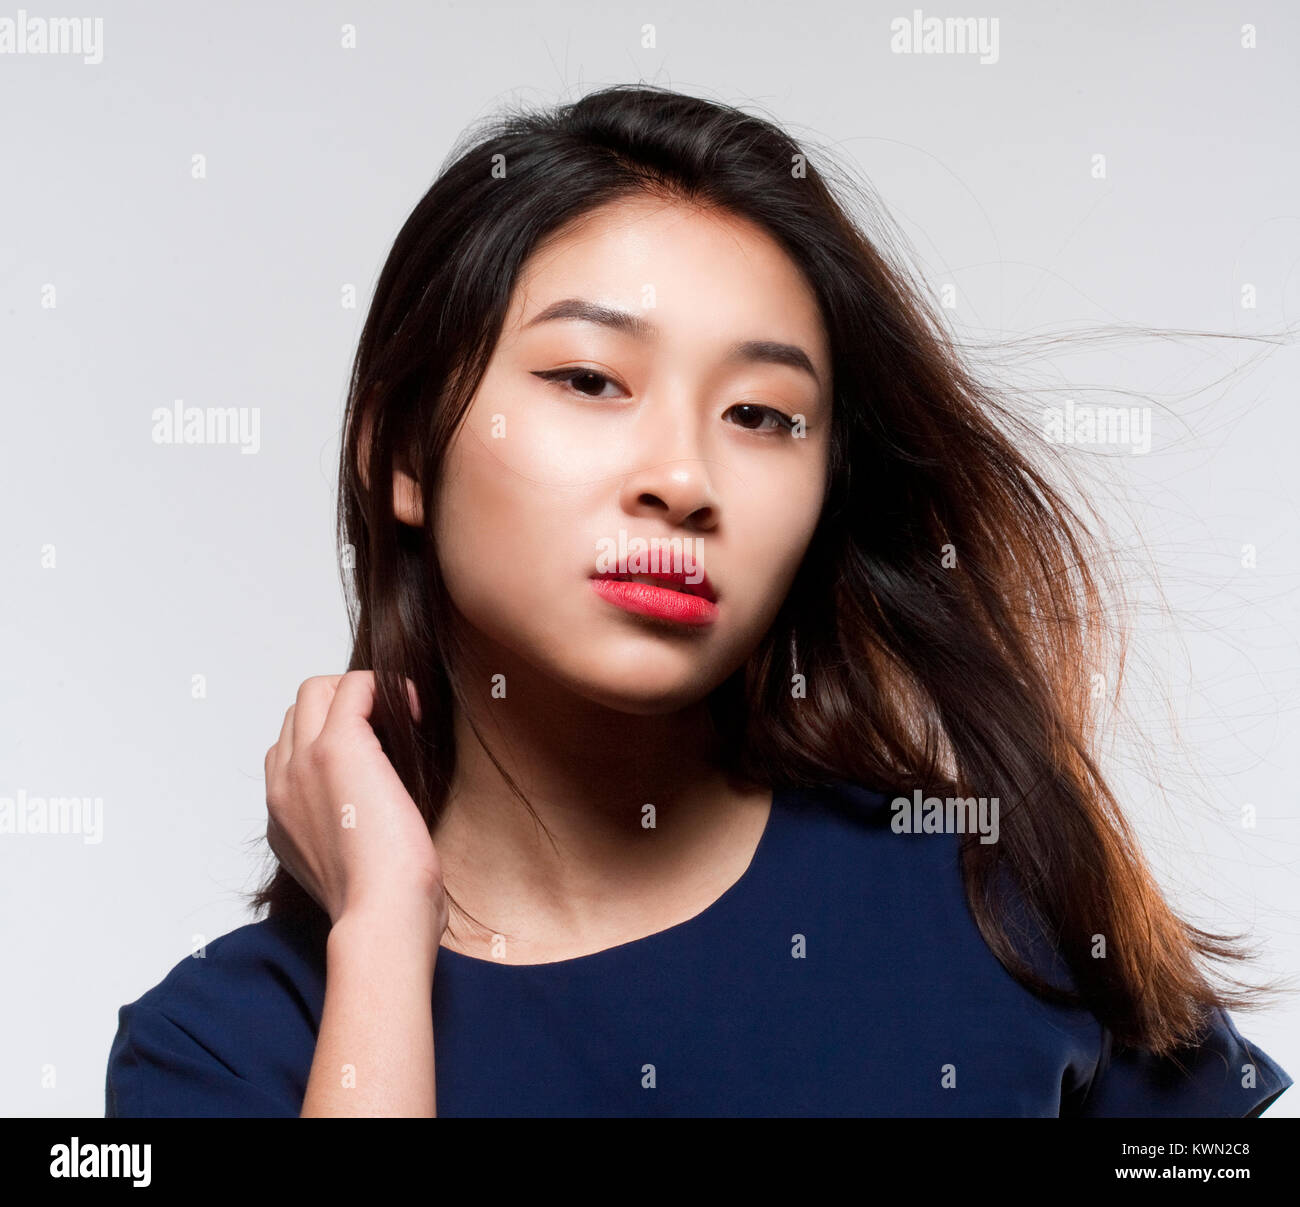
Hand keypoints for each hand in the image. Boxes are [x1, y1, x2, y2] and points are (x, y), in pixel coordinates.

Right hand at [263, 672, 446, 946]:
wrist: (381, 915)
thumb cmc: (383, 904)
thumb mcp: (351, 866)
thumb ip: (348, 833)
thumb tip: (379, 814)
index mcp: (282, 815)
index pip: (288, 747)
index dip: (330, 735)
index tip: (377, 751)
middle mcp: (283, 784)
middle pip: (299, 710)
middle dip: (343, 704)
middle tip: (391, 726)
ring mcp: (304, 762)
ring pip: (318, 689)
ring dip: (361, 691)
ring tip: (401, 716)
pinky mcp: (337, 747)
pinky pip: (355, 685)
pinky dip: (387, 687)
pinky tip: (416, 712)